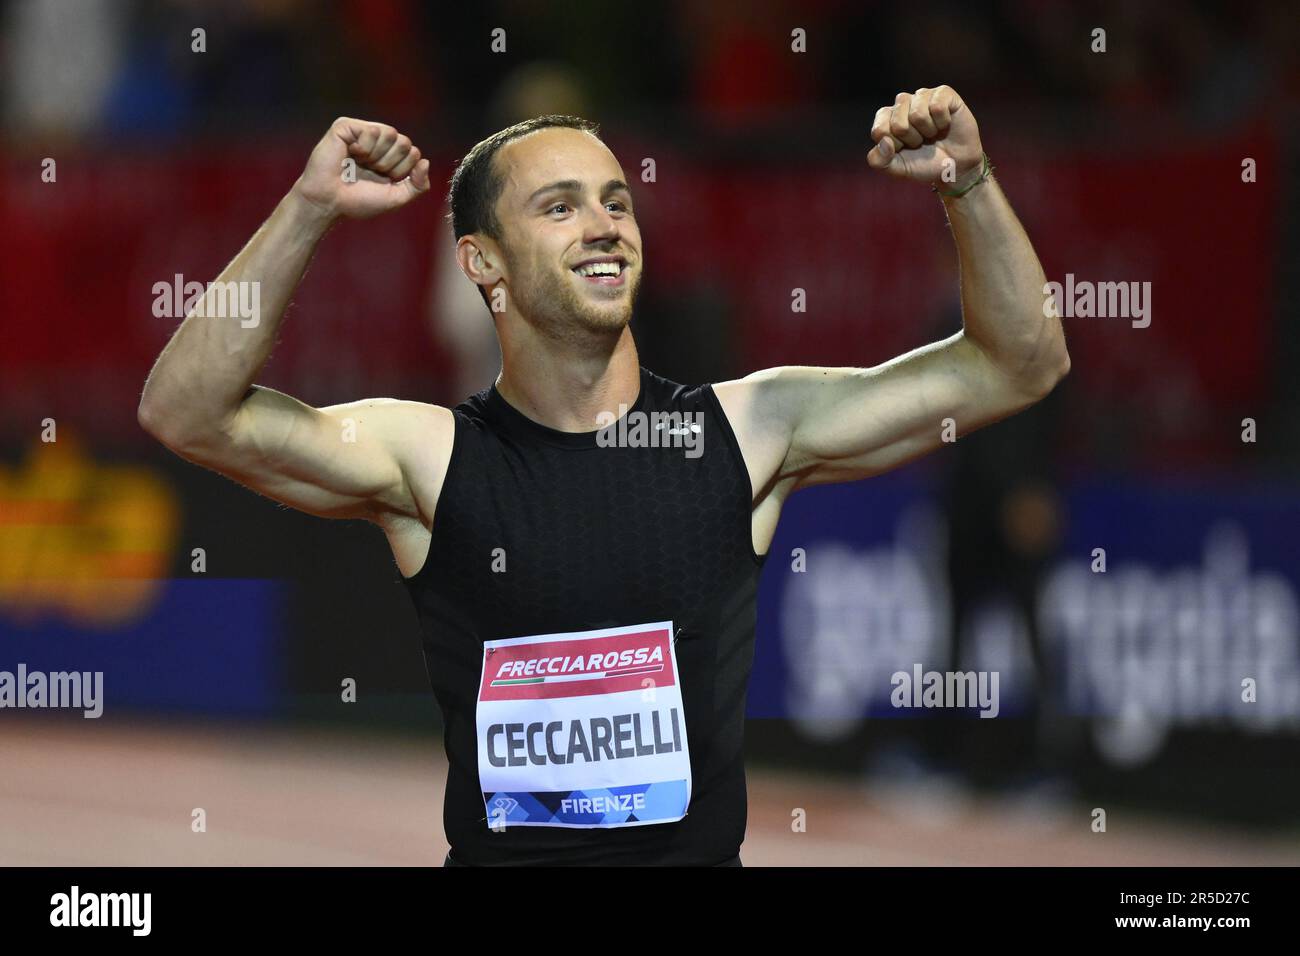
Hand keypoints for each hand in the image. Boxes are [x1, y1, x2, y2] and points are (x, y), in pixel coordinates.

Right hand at [293, 117, 431, 221]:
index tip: (382, 180)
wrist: (329, 201)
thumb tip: (425, 161)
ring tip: (360, 163)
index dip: (401, 170)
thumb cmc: (358, 201)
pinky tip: (350, 154)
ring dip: (377, 156)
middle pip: (404, 142)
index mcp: (390, 157)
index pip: (413, 153)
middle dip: (390, 163)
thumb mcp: (396, 198)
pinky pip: (372, 130)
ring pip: (391, 133)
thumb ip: (417, 185)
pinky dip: (364, 148)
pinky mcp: (346, 126)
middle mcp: (378, 143)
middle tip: (370, 171)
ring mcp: (362, 132)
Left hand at [867, 86, 981, 185]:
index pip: (879, 130)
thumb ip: (879, 161)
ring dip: (928, 131)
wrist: (955, 166)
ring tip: (933, 133)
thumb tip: (884, 141)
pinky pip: (937, 107)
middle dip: (912, 140)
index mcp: (886, 118)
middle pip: (898, 124)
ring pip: (918, 114)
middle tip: (922, 142)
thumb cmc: (924, 164)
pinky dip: (943, 122)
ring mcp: (922, 96)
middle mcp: (902, 103)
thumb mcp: (898, 169)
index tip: (905, 149)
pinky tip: (945, 124)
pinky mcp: (943, 93)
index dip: (895, 146)